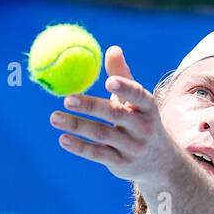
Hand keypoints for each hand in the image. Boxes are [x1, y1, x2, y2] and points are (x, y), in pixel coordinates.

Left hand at [49, 45, 169, 187]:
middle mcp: (142, 128)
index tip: (108, 82)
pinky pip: (98, 154)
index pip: (138, 95)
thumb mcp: (137, 102)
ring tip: (54, 117)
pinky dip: (80, 147)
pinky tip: (63, 139)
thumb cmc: (141, 122)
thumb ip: (123, 76)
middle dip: (90, 106)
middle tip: (67, 98)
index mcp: (147, 107)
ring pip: (102, 134)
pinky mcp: (121, 164)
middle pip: (115, 114)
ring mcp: (132, 148)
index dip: (125, 88)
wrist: (159, 162)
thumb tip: (112, 49)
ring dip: (77, 126)